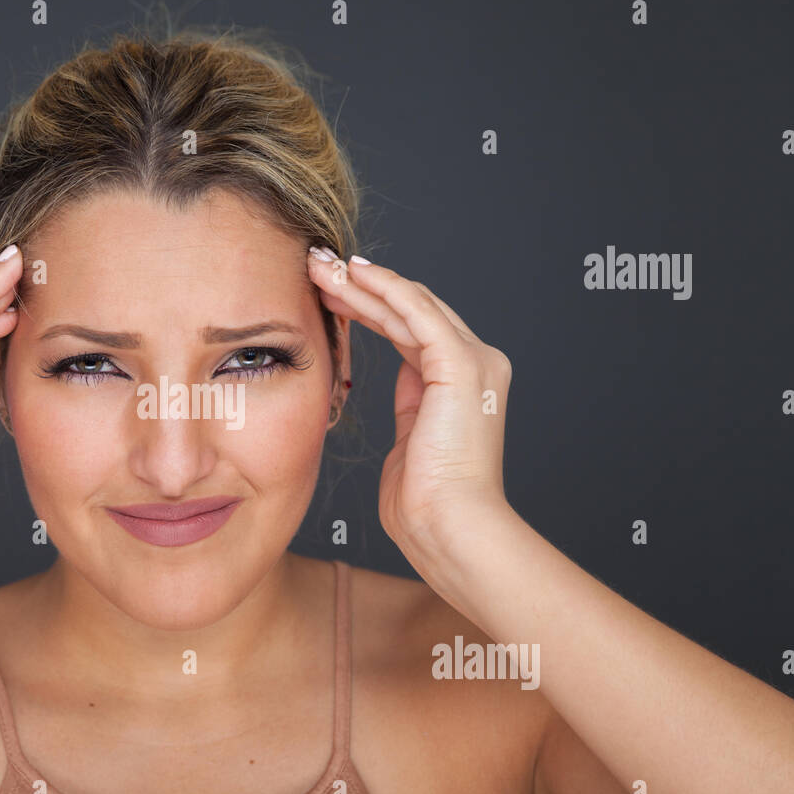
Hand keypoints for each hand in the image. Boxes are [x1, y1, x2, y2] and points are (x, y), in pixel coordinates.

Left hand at [307, 248, 513, 559]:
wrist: (451, 527)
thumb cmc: (426, 504)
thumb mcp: (411, 441)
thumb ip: (412, 404)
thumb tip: (402, 379)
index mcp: (464, 383)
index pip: (412, 328)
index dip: (369, 307)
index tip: (327, 293)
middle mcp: (476, 363)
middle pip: (411, 309)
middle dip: (360, 286)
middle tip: (317, 266)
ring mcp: (473, 361)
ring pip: (408, 304)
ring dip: (361, 282)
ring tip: (320, 265)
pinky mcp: (460, 364)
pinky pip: (416, 312)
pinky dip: (384, 289)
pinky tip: (353, 274)